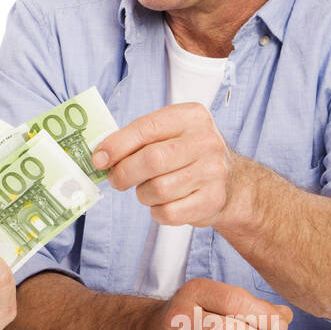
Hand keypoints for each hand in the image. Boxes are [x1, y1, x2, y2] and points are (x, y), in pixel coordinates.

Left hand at [93, 102, 244, 227]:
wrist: (232, 182)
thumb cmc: (186, 154)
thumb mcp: (169, 134)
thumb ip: (136, 138)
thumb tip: (100, 155)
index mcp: (191, 116)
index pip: (147, 128)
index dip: (117, 145)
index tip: (98, 159)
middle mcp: (206, 141)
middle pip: (151, 160)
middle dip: (124, 173)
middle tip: (115, 180)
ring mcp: (213, 172)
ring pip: (158, 189)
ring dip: (142, 194)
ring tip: (148, 189)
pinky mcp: (212, 200)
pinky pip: (168, 212)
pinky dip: (157, 211)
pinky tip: (164, 203)